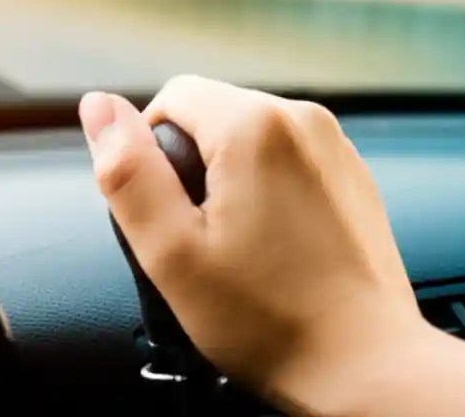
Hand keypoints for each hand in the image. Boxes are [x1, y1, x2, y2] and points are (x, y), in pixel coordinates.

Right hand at [79, 76, 425, 411]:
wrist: (366, 367)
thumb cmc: (272, 320)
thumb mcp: (172, 251)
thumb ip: (128, 170)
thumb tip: (97, 106)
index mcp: (256, 125)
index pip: (171, 96)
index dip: (150, 154)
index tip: (168, 215)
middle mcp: (304, 120)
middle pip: (212, 115)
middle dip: (193, 169)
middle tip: (203, 242)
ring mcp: (335, 148)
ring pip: (249, 141)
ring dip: (231, 183)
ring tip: (243, 251)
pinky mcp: (352, 178)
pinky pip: (287, 165)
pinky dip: (269, 196)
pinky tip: (276, 252)